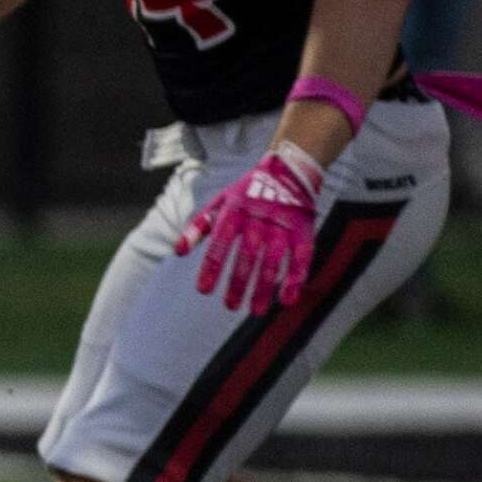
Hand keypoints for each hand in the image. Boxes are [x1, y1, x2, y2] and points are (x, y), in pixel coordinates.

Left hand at [176, 143, 325, 312]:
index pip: (219, 244)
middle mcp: (258, 218)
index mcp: (234, 212)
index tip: (204, 291)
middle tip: (230, 306)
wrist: (287, 171)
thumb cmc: (246, 193)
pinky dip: (296, 278)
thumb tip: (177, 251)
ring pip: (273, 260)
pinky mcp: (304, 229)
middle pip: (247, 255)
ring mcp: (282, 224)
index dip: (211, 268)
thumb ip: (198, 227)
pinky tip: (287, 299)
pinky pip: (301, 256)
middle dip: (237, 282)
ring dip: (264, 287)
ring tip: (255, 310)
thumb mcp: (219, 203)